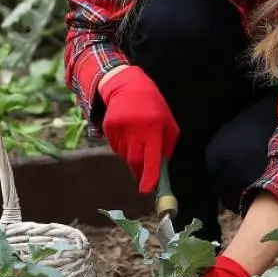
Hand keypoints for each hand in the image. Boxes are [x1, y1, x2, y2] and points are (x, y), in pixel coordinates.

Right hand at [99, 65, 178, 192]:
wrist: (128, 86)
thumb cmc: (153, 107)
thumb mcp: (168, 124)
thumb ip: (166, 147)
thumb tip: (160, 168)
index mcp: (153, 129)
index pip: (151, 158)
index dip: (149, 176)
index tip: (147, 190)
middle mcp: (135, 130)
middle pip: (134, 161)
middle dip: (139, 171)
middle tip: (143, 174)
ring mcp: (119, 129)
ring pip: (124, 155)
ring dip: (131, 155)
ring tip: (136, 139)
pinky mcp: (109, 127)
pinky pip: (115, 147)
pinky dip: (122, 147)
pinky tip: (126, 133)